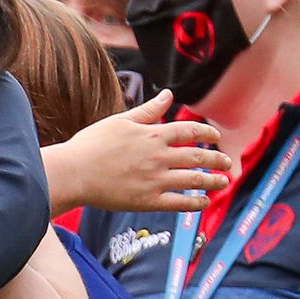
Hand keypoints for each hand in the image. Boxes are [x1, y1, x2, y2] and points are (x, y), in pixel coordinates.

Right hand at [48, 92, 233, 213]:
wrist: (72, 173)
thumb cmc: (90, 145)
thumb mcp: (119, 121)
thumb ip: (148, 110)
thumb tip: (168, 94)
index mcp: (152, 135)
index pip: (190, 130)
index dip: (207, 132)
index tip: (216, 137)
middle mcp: (158, 156)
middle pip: (198, 156)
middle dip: (218, 159)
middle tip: (227, 162)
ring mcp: (155, 180)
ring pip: (194, 179)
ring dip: (213, 181)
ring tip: (223, 182)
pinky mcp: (147, 200)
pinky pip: (179, 203)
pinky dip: (196, 203)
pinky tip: (204, 202)